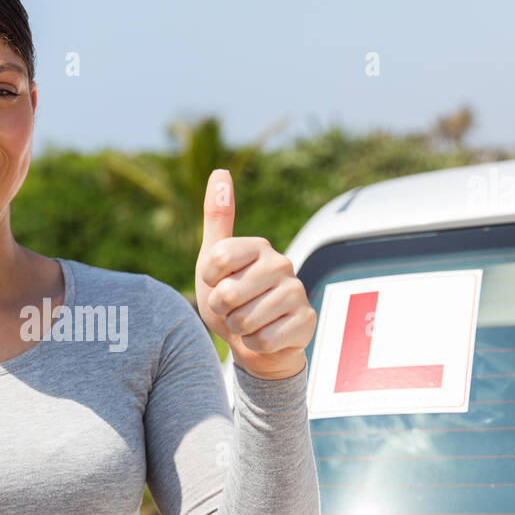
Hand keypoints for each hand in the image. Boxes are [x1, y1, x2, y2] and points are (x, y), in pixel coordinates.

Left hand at [195, 169, 316, 379]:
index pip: (216, 259)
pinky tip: (264, 336)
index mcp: (258, 246)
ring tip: (247, 322)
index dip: (209, 281)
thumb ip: (216, 218)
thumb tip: (220, 170)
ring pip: (244, 320)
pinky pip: (262, 339)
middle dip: (221, 310)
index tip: (217, 283)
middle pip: (228, 293)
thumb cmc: (231, 299)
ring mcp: (296, 292)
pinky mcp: (305, 321)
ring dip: (237, 328)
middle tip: (232, 309)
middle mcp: (281, 263)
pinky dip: (255, 344)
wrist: (255, 342)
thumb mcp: (213, 261)